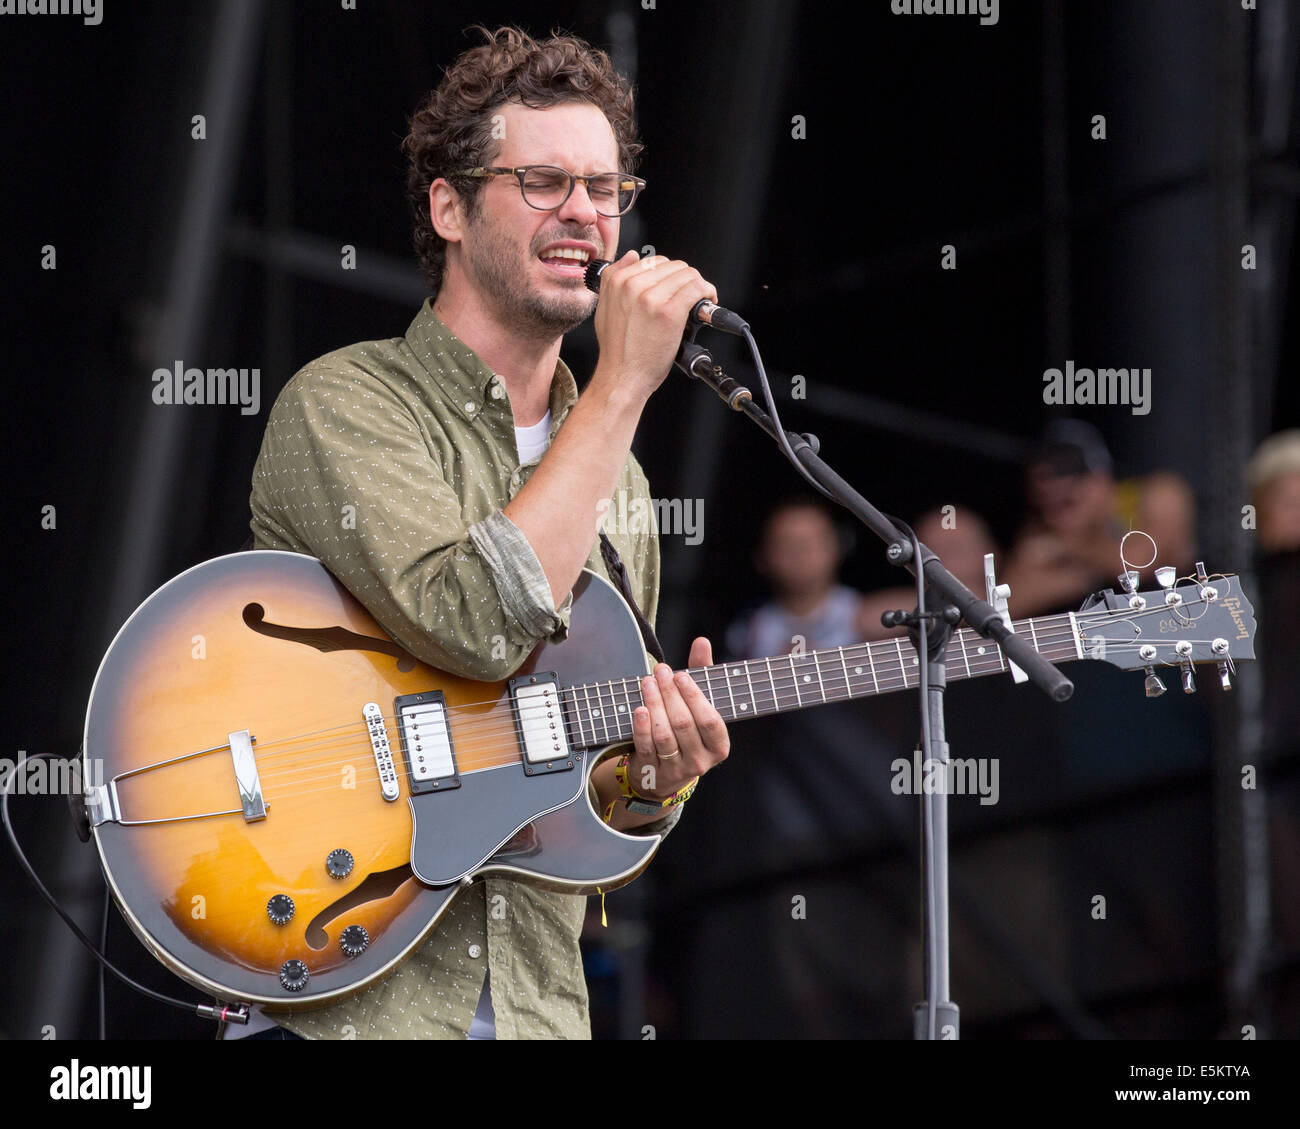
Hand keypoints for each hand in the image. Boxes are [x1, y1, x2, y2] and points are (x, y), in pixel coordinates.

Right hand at [591, 250, 718, 402]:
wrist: (621, 378)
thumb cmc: (617, 351)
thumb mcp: (605, 308)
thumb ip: (615, 279)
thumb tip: (632, 255)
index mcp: (617, 281)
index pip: (654, 261)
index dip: (669, 276)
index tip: (674, 289)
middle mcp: (632, 285)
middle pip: (674, 266)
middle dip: (684, 281)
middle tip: (688, 299)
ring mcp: (650, 297)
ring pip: (688, 274)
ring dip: (698, 287)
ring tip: (697, 303)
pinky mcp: (669, 312)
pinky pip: (697, 288)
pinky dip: (708, 293)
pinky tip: (707, 303)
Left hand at [628, 636, 728, 799]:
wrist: (665, 773)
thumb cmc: (687, 729)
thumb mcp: (699, 704)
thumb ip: (702, 673)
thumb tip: (701, 642)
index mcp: (718, 745)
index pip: (709, 720)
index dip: (694, 697)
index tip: (680, 675)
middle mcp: (700, 761)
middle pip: (684, 723)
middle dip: (670, 694)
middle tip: (659, 672)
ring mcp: (676, 769)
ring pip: (664, 734)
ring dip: (654, 705)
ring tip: (647, 683)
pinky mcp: (653, 772)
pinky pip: (646, 746)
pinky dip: (641, 726)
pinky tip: (639, 709)